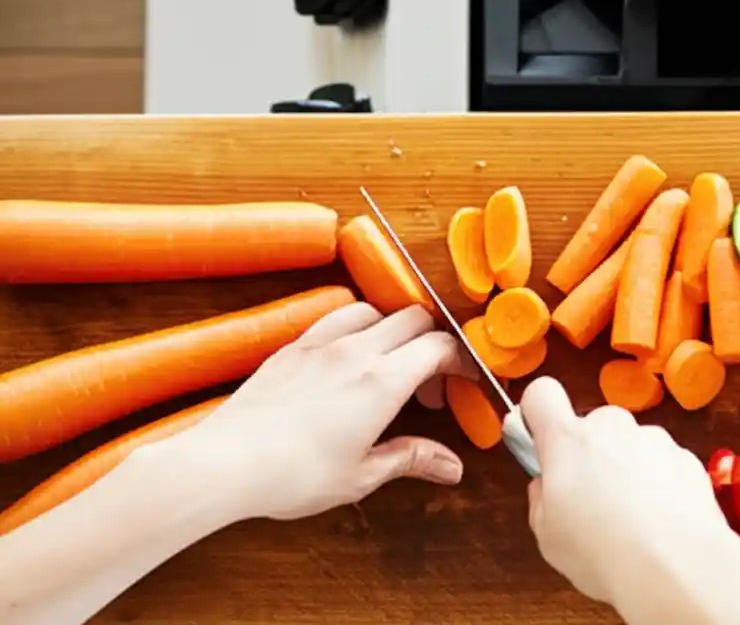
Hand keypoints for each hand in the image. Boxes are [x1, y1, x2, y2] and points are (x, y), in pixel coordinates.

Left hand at [158, 303, 476, 521]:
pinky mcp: (292, 348)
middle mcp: (356, 350)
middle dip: (434, 343)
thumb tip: (452, 467)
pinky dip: (356, 328)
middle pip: (414, 319)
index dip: (462, 360)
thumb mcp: (362, 475)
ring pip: (374, 310)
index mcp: (383, 381)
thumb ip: (412, 460)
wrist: (225, 463)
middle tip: (430, 384)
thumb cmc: (293, 475)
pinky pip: (336, 318)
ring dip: (394, 328)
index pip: (440, 347)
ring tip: (391, 365)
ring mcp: (321, 343)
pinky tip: (347, 361)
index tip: (466, 381)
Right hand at [521, 377, 738, 607]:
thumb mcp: (548, 535)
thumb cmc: (604, 552)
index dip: (538, 413)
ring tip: (632, 522)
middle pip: (592, 426)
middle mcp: (613, 428)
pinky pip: (662, 464)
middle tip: (592, 502)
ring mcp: (654, 440)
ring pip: (630, 446)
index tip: (541, 441)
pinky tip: (660, 524)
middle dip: (590, 454)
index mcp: (569, 441)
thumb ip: (542, 497)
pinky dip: (660, 486)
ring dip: (627, 472)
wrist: (678, 568)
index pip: (541, 394)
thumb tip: (547, 485)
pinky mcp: (686, 458)